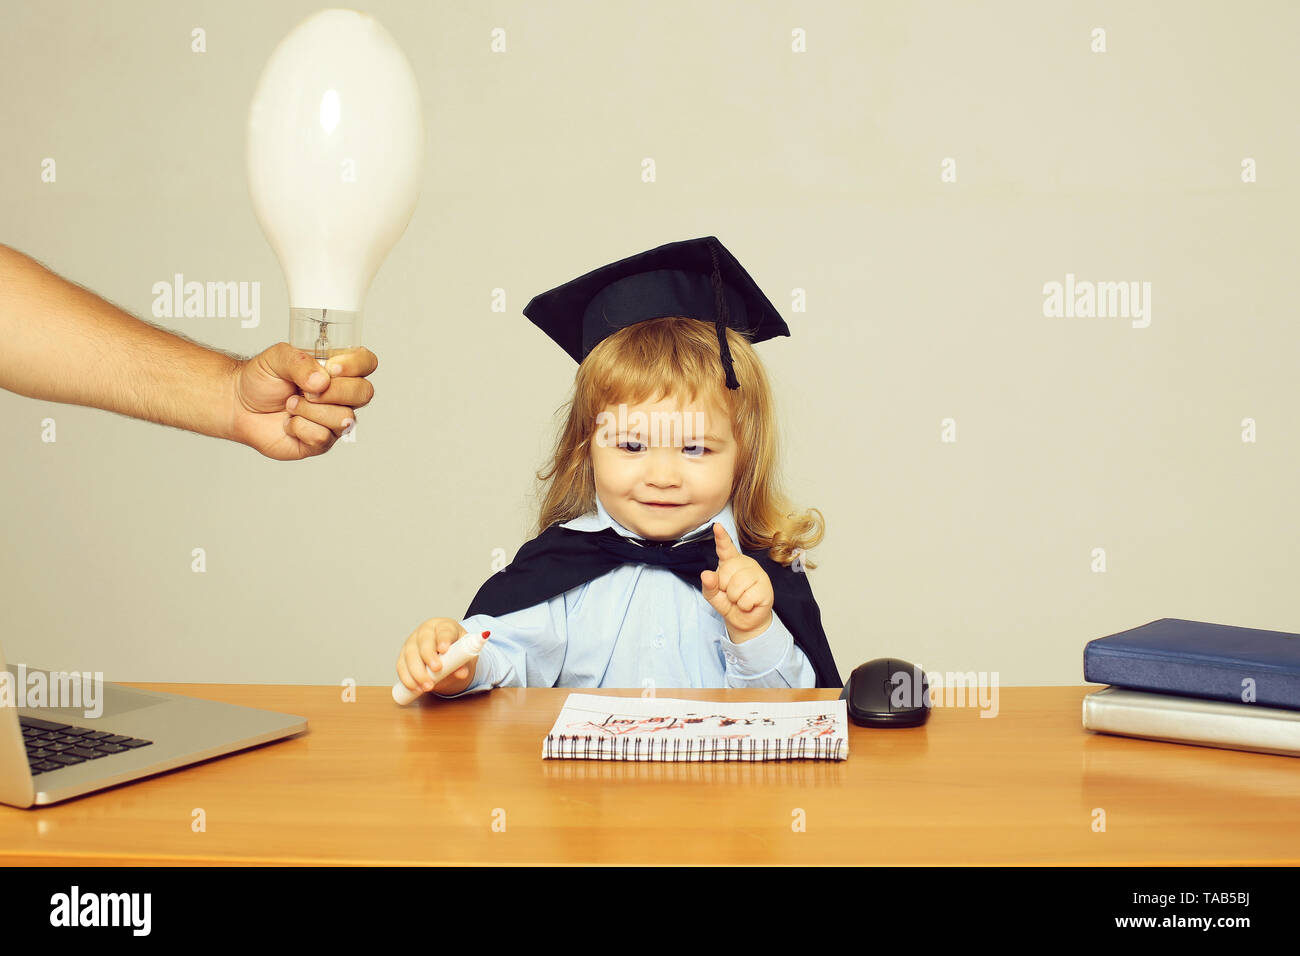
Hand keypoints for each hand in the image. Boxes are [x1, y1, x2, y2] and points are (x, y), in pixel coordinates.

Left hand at [228, 343, 376, 460]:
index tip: (331, 367)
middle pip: (364, 393)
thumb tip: (321, 381)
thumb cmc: (261, 379)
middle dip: (334, 392)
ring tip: (290, 404)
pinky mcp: (321, 443)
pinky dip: (299, 427)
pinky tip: (289, 423)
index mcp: (337, 370)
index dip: (356, 365)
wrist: (238, 405)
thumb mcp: (277, 357)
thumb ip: (300, 362)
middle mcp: (341, 395)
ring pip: (344, 418)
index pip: (367, 362)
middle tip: (306, 390)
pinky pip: (322, 437)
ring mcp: (333, 420)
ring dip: (310, 410)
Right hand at [396, 618, 475, 696]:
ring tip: (428, 686)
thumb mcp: (464, 655)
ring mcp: (412, 642)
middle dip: (429, 657)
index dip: (444, 639)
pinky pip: (401, 666)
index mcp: (444, 626)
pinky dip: (407, 679)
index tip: (444, 650)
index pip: (444, 630)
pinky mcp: (403, 655)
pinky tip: (415, 688)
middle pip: (424, 641)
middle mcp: (426, 631)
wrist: (446, 656)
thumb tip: (462, 673)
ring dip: (417, 672)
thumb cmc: (456, 651)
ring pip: (410, 655)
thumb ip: (463, 663)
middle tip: (437, 670)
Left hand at [700, 523, 773, 642]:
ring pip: (737, 585)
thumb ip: (709, 585)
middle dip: (724, 587)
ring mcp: (758, 574)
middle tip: (731, 594)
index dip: (721, 537)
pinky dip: (744, 605)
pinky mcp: (766, 587)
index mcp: (730, 562)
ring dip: (734, 598)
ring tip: (740, 599)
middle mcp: (745, 564)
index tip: (717, 526)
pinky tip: (749, 604)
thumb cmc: (728, 602)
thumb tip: (706, 575)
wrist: (744, 620)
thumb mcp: (713, 595)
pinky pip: (747, 598)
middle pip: (727, 571)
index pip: (725, 548)